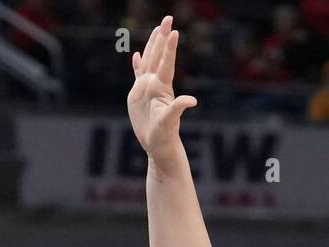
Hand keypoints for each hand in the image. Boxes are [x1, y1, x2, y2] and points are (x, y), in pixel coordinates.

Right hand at [127, 16, 197, 165]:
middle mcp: (155, 84)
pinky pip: (137, 74)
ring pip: (149, 61)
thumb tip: (191, 101)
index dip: (169, 49)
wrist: (158, 145)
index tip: (174, 31)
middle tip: (168, 19)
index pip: (166, 64)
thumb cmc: (164, 136)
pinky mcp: (138, 94)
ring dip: (152, 45)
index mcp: (161, 88)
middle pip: (158, 56)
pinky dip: (137, 64)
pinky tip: (136, 55)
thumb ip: (178, 108)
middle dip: (162, 38)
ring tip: (157, 29)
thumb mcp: (170, 122)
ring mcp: (146, 88)